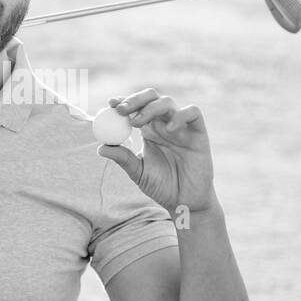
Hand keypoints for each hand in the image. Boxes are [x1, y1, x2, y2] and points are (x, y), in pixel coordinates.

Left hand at [96, 88, 213, 214]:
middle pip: (151, 97)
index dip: (124, 101)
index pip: (136, 107)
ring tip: (136, 123)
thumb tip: (101, 148)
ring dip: (150, 108)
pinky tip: (169, 129)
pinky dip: (181, 115)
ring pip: (168, 102)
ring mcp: (182, 126)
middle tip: (120, 110)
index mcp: (149, 130)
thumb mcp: (138, 172)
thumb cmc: (162, 187)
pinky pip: (193, 113)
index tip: (110, 104)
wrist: (185, 202)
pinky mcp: (199, 133)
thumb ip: (123, 158)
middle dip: (134, 100)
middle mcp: (164, 124)